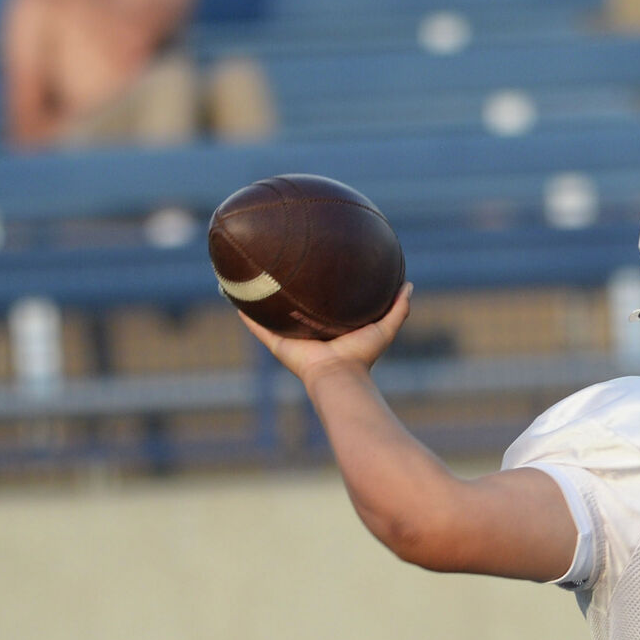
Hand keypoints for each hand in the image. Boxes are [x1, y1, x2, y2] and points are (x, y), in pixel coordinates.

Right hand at [238, 283, 411, 385]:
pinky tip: (231, 292)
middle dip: (284, 288)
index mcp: (328, 327)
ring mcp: (289, 336)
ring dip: (258, 297)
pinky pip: (255, 324)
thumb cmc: (362, 355)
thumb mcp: (385, 328)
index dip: (315, 288)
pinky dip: (243, 310)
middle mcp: (306, 330)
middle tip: (277, 263)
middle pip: (291, 306)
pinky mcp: (276, 342)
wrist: (339, 376)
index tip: (312, 266)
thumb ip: (399, 308)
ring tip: (246, 273)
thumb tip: (409, 284)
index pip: (320, 304)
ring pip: (269, 313)